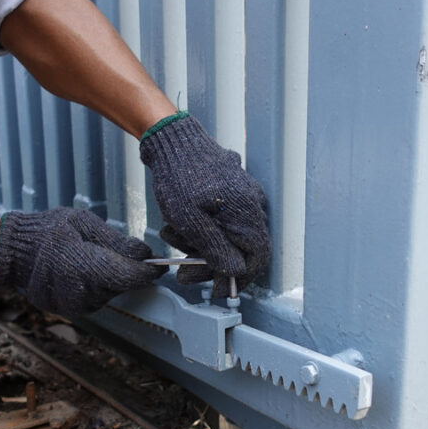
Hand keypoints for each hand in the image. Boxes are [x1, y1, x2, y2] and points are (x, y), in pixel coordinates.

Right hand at [0, 208, 165, 316]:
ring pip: (109, 294)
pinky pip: (94, 299)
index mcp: (82, 265)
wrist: (13, 251)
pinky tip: (80, 271)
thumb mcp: (83, 223)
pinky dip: (95, 287)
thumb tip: (145, 253)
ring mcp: (71, 305)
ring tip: (89, 259)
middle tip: (112, 252)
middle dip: (125, 270)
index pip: (127, 276)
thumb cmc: (49, 230)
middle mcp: (78, 292)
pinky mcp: (67, 311)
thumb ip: (115, 241)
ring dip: (109, 279)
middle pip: (120, 286)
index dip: (147, 272)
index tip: (159, 266)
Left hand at [140, 114, 270, 295]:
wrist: (170, 139)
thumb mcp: (192, 221)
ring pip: (227, 236)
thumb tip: (236, 272)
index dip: (239, 278)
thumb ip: (216, 250)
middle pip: (240, 250)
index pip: (257, 257)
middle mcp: (252, 204)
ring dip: (199, 246)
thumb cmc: (179, 176)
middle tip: (183, 272)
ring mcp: (242, 196)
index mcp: (248, 212)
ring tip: (171, 237)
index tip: (218, 290)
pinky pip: (221, 220)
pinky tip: (178, 226)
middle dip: (209, 263)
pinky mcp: (230, 191)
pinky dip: (201, 230)